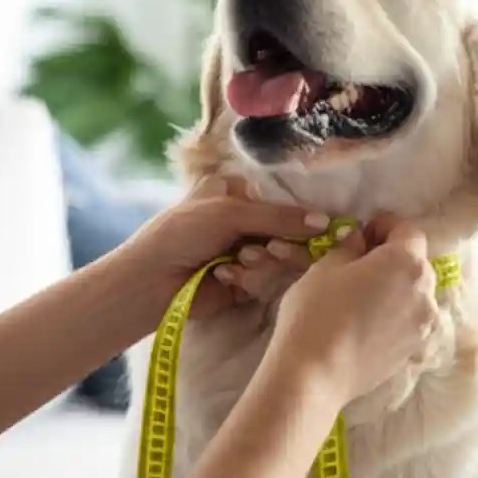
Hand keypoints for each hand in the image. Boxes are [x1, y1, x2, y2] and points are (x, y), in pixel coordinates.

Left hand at [115, 175, 330, 323]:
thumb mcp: (231, 214)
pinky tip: (226, 277)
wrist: (149, 280)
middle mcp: (243, 222)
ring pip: (282, 259)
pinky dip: (250, 279)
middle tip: (272, 250)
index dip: (304, 215)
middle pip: (289, 233)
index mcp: (236, 193)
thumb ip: (280, 217)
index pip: (284, 201)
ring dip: (264, 262)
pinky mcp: (244, 284)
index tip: (327, 227)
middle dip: (282, 243)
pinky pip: (268, 281)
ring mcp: (245, 253)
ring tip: (240, 262)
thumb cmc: (182, 233)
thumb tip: (327, 222)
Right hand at [264, 215, 439, 403]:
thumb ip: (350, 246)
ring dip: (397, 287)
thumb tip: (359, 239)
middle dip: (393, 257)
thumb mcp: (325, 267)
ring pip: (416, 293)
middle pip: (416, 262)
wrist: (315, 376)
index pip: (408, 231)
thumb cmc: (317, 313)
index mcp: (406, 262)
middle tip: (359, 265)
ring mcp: (424, 324)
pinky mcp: (415, 350)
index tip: (362, 236)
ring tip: (364, 298)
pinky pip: (411, 320)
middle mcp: (426, 291)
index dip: (385, 227)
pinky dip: (396, 314)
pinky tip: (368, 323)